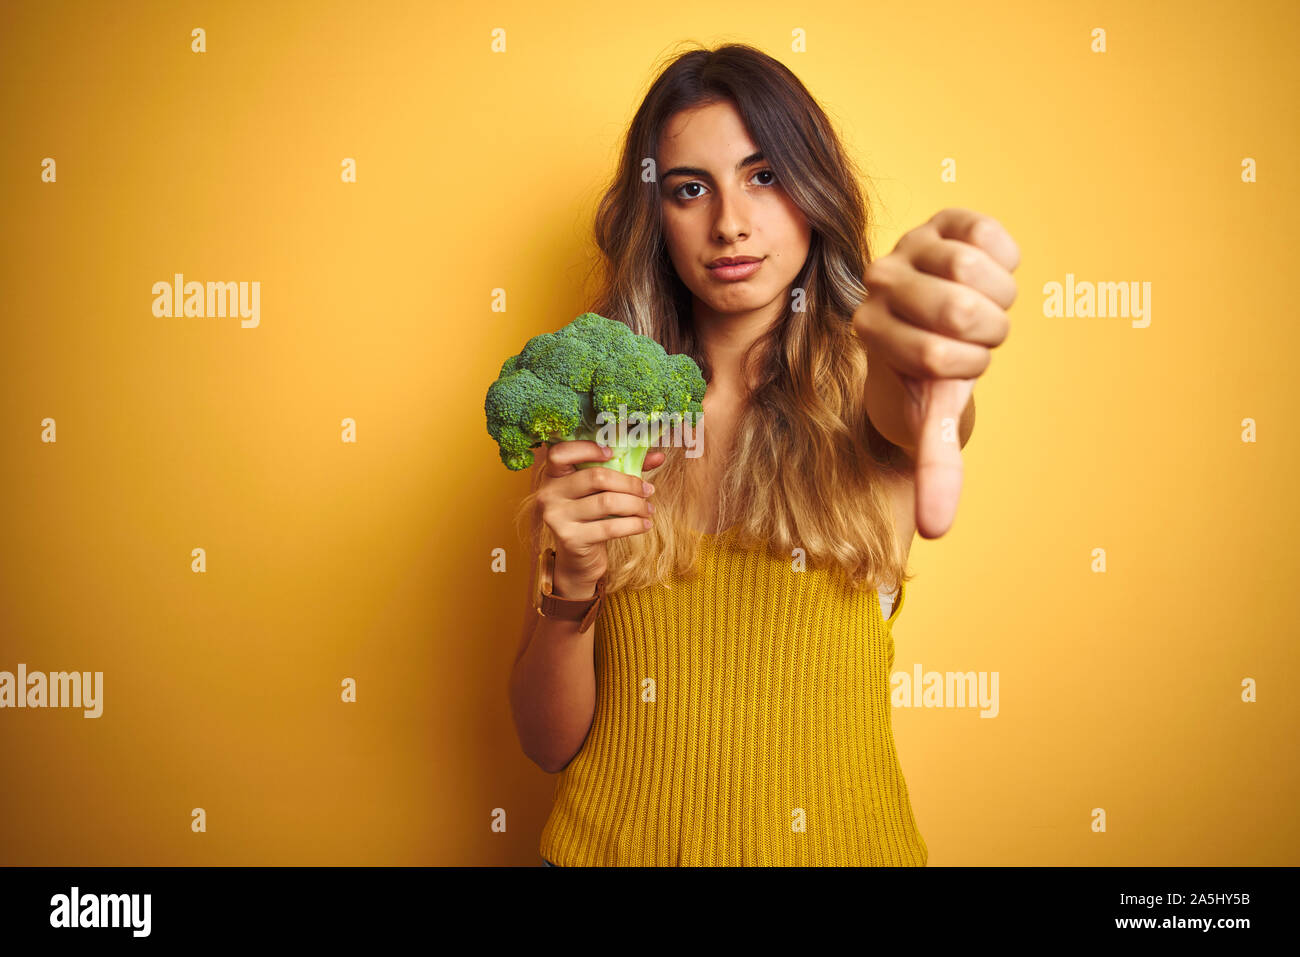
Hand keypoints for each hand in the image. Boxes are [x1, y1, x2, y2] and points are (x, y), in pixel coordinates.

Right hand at [534, 442, 662, 593]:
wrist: (578, 560)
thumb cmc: (591, 518)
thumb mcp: (602, 491)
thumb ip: (625, 469)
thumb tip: (659, 455)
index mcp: (553, 476)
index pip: (560, 452)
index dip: (587, 449)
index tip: (612, 454)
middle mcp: (549, 494)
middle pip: (595, 477)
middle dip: (629, 483)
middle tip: (648, 490)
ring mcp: (557, 518)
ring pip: (607, 502)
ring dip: (636, 505)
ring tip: (648, 509)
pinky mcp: (571, 539)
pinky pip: (610, 527)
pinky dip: (634, 525)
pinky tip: (645, 524)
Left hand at [853, 208, 1018, 537]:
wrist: (934, 315)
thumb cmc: (931, 373)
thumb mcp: (931, 417)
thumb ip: (934, 466)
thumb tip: (935, 532)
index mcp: (870, 330)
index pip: (941, 356)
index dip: (970, 366)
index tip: (956, 365)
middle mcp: (878, 282)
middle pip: (961, 309)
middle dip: (988, 332)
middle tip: (974, 335)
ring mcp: (908, 243)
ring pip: (975, 270)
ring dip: (998, 296)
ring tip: (980, 303)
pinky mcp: (943, 216)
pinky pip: (990, 234)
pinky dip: (1004, 258)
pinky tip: (987, 269)